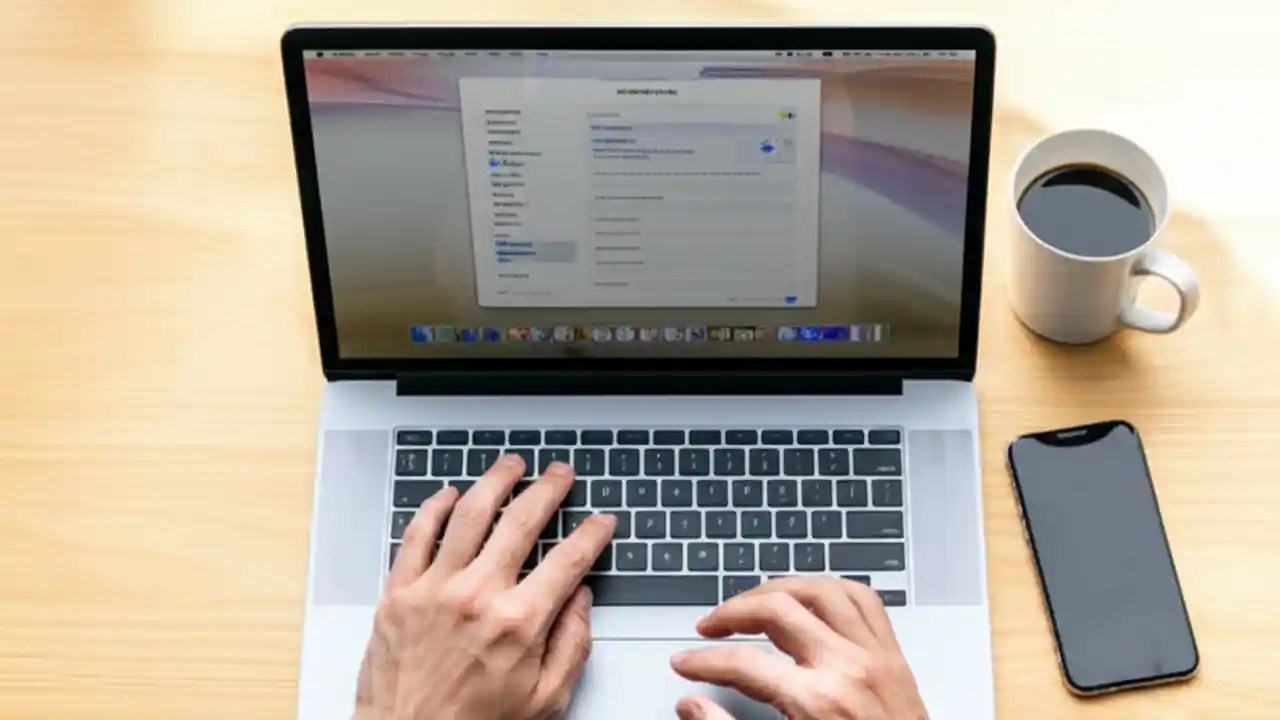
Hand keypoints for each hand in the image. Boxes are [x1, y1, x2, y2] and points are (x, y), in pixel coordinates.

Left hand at [355, 456, 613, 719]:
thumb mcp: (544, 700)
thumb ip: (571, 646)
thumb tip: (580, 601)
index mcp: (519, 624)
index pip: (568, 560)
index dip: (591, 534)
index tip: (600, 522)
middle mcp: (477, 597)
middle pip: (521, 521)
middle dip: (548, 489)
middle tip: (560, 474)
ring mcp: (434, 589)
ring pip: (469, 513)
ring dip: (495, 481)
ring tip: (512, 465)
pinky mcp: (398, 593)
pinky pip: (417, 534)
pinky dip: (434, 507)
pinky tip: (449, 494)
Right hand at [670, 577, 927, 719]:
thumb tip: (692, 707)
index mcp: (817, 703)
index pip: (743, 663)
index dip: (703, 661)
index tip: (685, 663)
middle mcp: (847, 668)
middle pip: (776, 610)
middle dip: (732, 612)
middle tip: (710, 626)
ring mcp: (875, 657)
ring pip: (820, 590)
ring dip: (779, 588)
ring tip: (753, 601)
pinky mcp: (894, 657)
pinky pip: (863, 599)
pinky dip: (831, 589)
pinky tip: (809, 597)